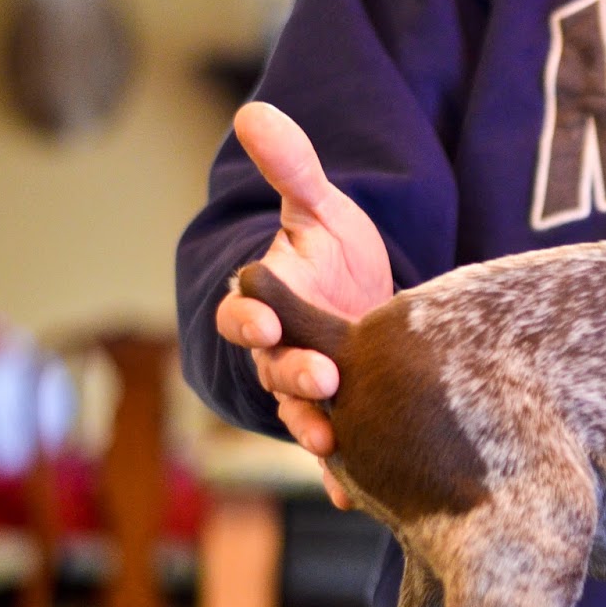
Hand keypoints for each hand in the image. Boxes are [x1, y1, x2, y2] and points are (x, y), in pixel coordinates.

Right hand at [213, 103, 393, 507]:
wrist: (363, 301)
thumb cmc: (333, 256)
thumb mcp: (320, 211)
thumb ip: (293, 170)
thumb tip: (255, 110)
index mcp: (267, 303)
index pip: (242, 313)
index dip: (248, 316)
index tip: (262, 317)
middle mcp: (280, 352)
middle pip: (273, 369)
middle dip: (291, 374)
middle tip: (318, 376)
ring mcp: (309, 389)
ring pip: (299, 414)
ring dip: (311, 428)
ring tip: (331, 439)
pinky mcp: (345, 415)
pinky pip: (337, 450)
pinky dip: (343, 473)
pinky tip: (356, 496)